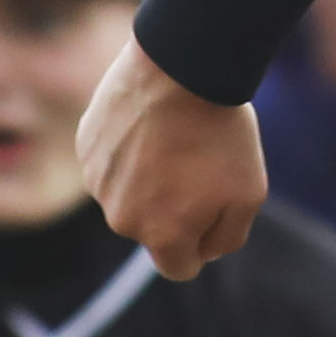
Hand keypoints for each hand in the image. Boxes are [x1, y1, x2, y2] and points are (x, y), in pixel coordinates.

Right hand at [80, 42, 266, 277]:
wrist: (182, 68)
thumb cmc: (222, 134)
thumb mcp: (249, 194)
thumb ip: (227, 237)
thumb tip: (204, 253)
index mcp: (162, 236)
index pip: (179, 267)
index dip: (202, 244)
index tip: (214, 209)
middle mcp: (122, 219)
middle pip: (153, 229)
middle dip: (175, 208)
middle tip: (199, 162)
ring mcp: (98, 182)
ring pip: (129, 194)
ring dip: (150, 177)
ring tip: (175, 137)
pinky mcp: (87, 148)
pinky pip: (111, 162)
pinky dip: (129, 149)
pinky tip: (150, 121)